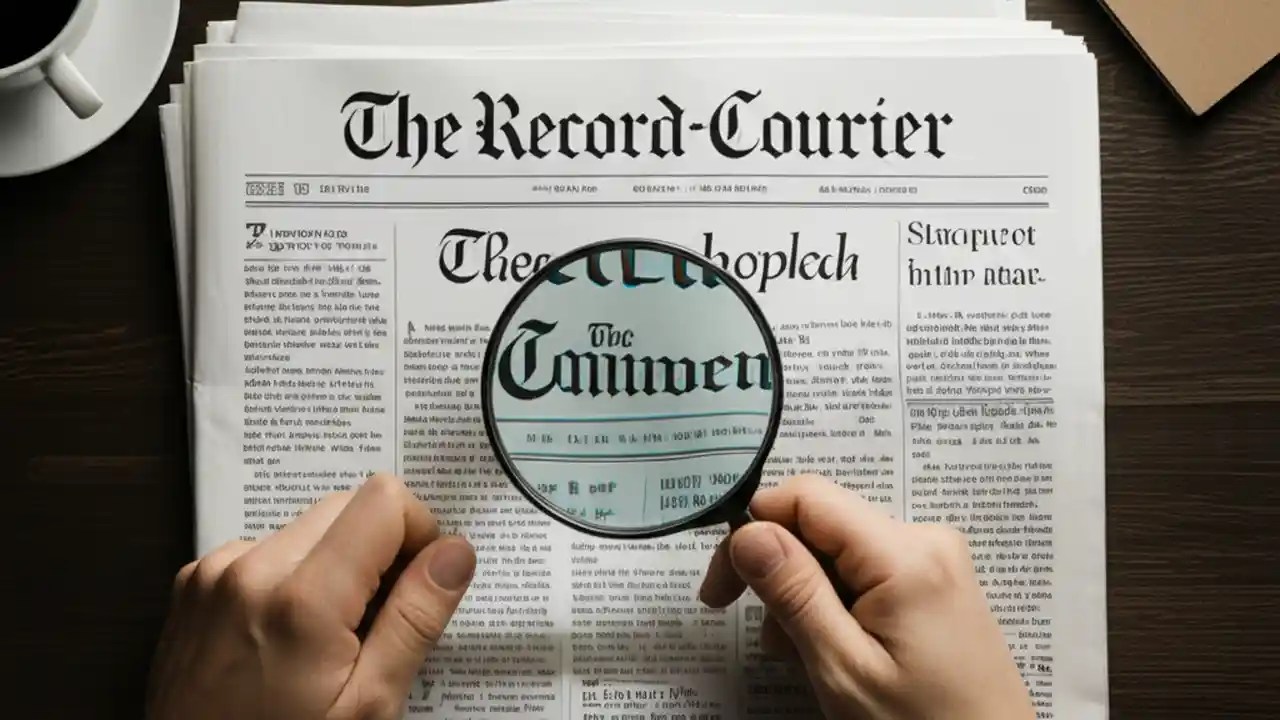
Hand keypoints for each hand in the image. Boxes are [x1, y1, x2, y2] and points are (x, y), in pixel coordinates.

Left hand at [146, 473, 476, 719]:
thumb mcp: (369, 704)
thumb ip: (415, 619)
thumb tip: (455, 551)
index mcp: (301, 597)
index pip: (383, 500)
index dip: (418, 532)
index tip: (418, 584)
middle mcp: (249, 568)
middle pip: (346, 506)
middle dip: (378, 550)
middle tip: (378, 621)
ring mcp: (213, 573)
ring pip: (307, 527)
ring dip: (333, 565)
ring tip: (327, 638)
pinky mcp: (193, 584)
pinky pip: (264, 550)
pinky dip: (290, 578)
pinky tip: (287, 637)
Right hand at [699, 475, 1033, 719]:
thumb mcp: (844, 669)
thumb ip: (795, 594)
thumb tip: (745, 530)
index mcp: (906, 553)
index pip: (807, 496)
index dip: (752, 529)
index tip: (719, 590)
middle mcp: (925, 539)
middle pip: (821, 524)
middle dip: (780, 575)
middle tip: (763, 641)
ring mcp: (935, 561)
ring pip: (838, 553)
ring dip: (806, 599)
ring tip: (806, 661)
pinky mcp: (936, 584)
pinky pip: (866, 573)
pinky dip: (837, 607)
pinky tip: (835, 653)